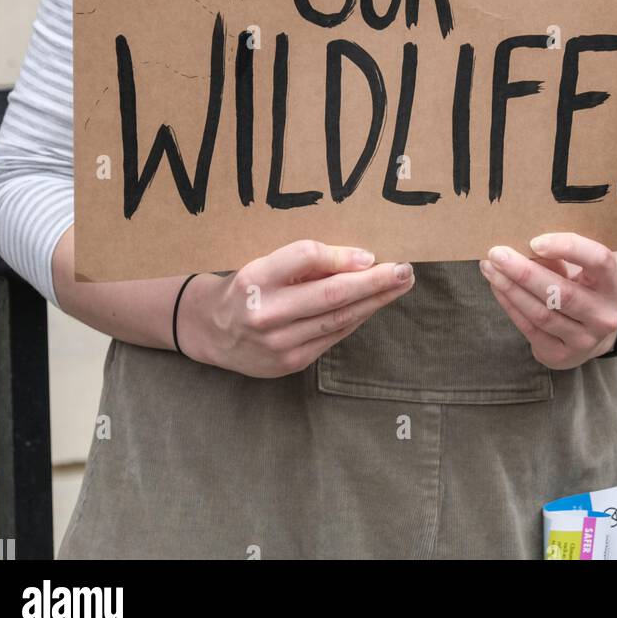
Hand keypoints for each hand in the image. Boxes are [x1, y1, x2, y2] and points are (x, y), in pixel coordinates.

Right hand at [177, 239, 413, 377]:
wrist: (211, 331)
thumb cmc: (246, 287)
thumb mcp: (264, 263)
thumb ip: (303, 261)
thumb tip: (359, 259)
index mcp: (256, 278)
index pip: (305, 257)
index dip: (342, 256)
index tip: (371, 254)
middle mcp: (265, 312)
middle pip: (331, 293)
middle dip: (375, 282)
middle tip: (405, 270)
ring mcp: (278, 343)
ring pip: (338, 318)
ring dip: (374, 301)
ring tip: (399, 285)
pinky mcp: (290, 363)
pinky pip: (332, 336)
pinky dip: (356, 319)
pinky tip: (373, 305)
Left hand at [478, 232, 616, 369]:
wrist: (596, 332)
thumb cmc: (585, 287)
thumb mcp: (584, 270)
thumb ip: (560, 258)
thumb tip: (521, 248)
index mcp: (612, 284)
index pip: (598, 260)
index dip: (567, 247)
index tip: (534, 240)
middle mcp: (603, 315)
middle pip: (563, 293)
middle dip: (524, 272)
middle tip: (496, 254)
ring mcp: (585, 340)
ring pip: (542, 313)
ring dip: (510, 289)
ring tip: (490, 269)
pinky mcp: (562, 356)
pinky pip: (530, 329)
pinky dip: (510, 305)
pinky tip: (497, 288)